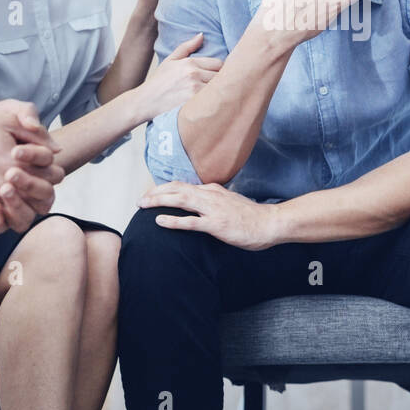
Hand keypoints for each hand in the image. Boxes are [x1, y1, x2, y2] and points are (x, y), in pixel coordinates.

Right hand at [137, 32, 222, 120]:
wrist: (144, 102)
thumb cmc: (158, 82)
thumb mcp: (170, 61)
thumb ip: (186, 47)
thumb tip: (202, 35)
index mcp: (190, 63)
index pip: (219, 63)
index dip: (220, 71)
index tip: (217, 77)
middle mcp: (193, 74)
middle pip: (222, 77)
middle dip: (221, 82)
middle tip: (218, 88)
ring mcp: (194, 89)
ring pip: (219, 89)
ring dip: (219, 93)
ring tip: (215, 98)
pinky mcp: (193, 104)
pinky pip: (212, 102)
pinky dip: (214, 104)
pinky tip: (209, 106)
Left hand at [138, 181, 280, 249]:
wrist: (270, 223)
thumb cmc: (252, 216)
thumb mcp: (231, 202)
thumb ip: (215, 200)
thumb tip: (202, 202)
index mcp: (213, 190)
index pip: (183, 185)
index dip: (164, 188)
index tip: (151, 194)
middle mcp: (210, 195)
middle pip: (177, 189)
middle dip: (155, 193)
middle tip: (140, 200)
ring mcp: (213, 209)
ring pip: (180, 200)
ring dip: (159, 201)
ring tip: (143, 205)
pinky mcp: (216, 225)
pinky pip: (190, 222)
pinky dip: (172, 220)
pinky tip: (159, 221)